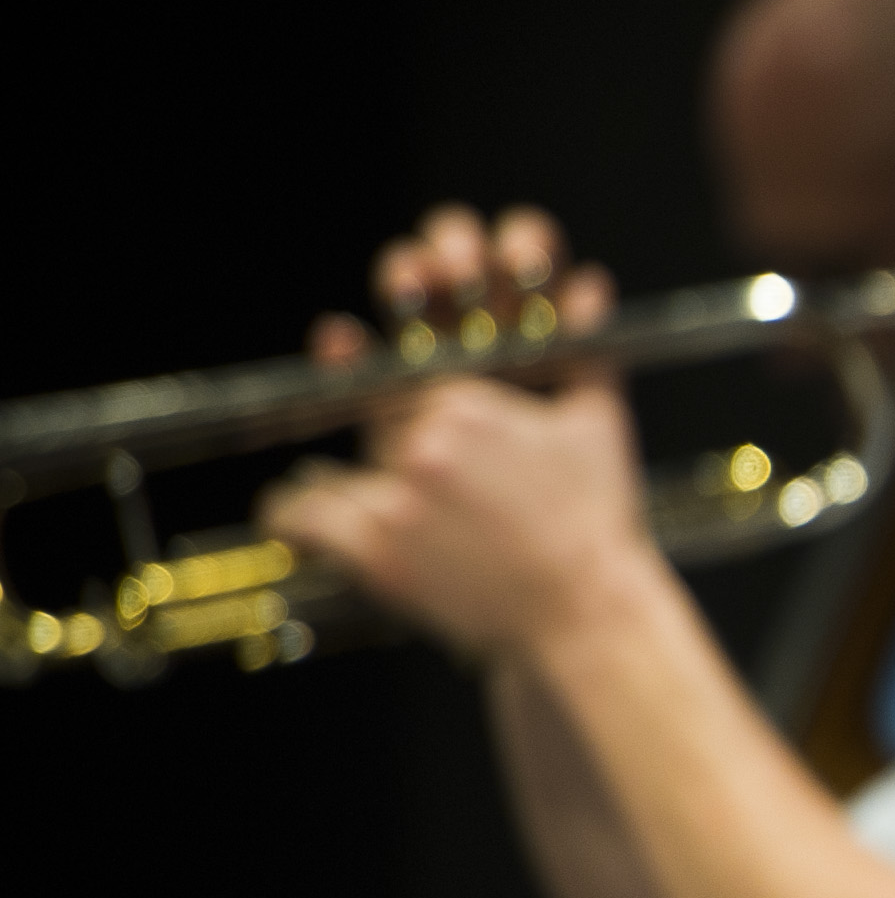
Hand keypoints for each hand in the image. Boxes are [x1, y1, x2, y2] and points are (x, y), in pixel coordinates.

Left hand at [262, 204, 648, 658]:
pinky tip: (296, 526)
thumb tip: (590, 285)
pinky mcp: (378, 554)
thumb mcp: (600, 424)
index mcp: (467, 402)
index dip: (378, 381)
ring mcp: (397, 499)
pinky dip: (293, 521)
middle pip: (366, 431)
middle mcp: (424, 443)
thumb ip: (585, 347)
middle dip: (379, 447)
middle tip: (401, 480)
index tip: (347, 362)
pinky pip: (302, 519)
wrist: (588, 612)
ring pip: (326, 476)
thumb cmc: (597, 526)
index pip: (397, 380)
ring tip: (339, 509)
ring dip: (332, 490)